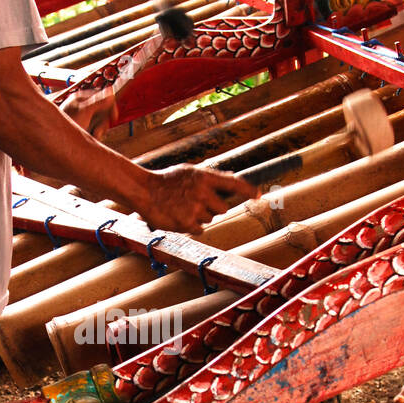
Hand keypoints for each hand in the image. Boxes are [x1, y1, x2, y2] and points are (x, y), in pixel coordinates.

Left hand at [60, 85, 117, 138]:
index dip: (110, 106)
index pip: (101, 97)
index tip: (114, 117)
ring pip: (99, 122)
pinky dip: (94, 135)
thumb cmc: (64, 126)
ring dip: (99, 131)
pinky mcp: (80, 128)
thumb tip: (112, 91)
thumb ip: (98, 102)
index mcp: (80, 99)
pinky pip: (94, 130)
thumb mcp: (84, 113)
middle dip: (102, 123)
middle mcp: (81, 107)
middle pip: (102, 111)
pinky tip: (89, 139)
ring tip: (92, 137)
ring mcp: (81, 118)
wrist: (52, 143)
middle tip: (97, 132)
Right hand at [141, 165, 256, 232]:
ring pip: (209, 219)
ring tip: (182, 208)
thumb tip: (231, 180)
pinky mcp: (188, 223)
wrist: (144, 190)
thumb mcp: (189, 172)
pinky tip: (179, 216)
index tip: (259, 196)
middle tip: (195, 203)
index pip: (233, 183)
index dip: (248, 190)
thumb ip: (210, 178)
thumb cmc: (167, 181)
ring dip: (199, 217)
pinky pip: (199, 230)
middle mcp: (203, 192)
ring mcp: (196, 208)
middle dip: (212, 209)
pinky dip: (191, 226)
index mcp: (205, 177)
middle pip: (222, 209)